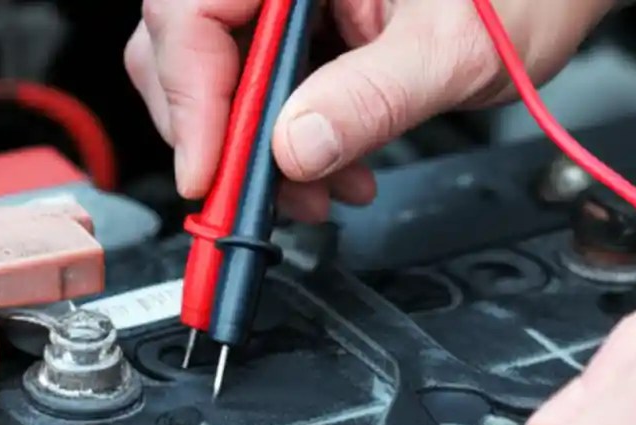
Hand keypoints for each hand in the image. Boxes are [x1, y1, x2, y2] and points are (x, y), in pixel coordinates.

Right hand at [124, 0, 614, 219]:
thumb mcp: (453, 48)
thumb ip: (371, 97)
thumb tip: (294, 149)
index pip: (192, 11)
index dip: (189, 97)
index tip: (209, 172)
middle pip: (183, 45)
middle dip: (220, 136)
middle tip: (259, 196)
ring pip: (212, 71)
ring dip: (252, 148)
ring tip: (316, 192)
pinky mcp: (293, 25)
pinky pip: (254, 82)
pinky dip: (280, 138)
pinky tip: (328, 169)